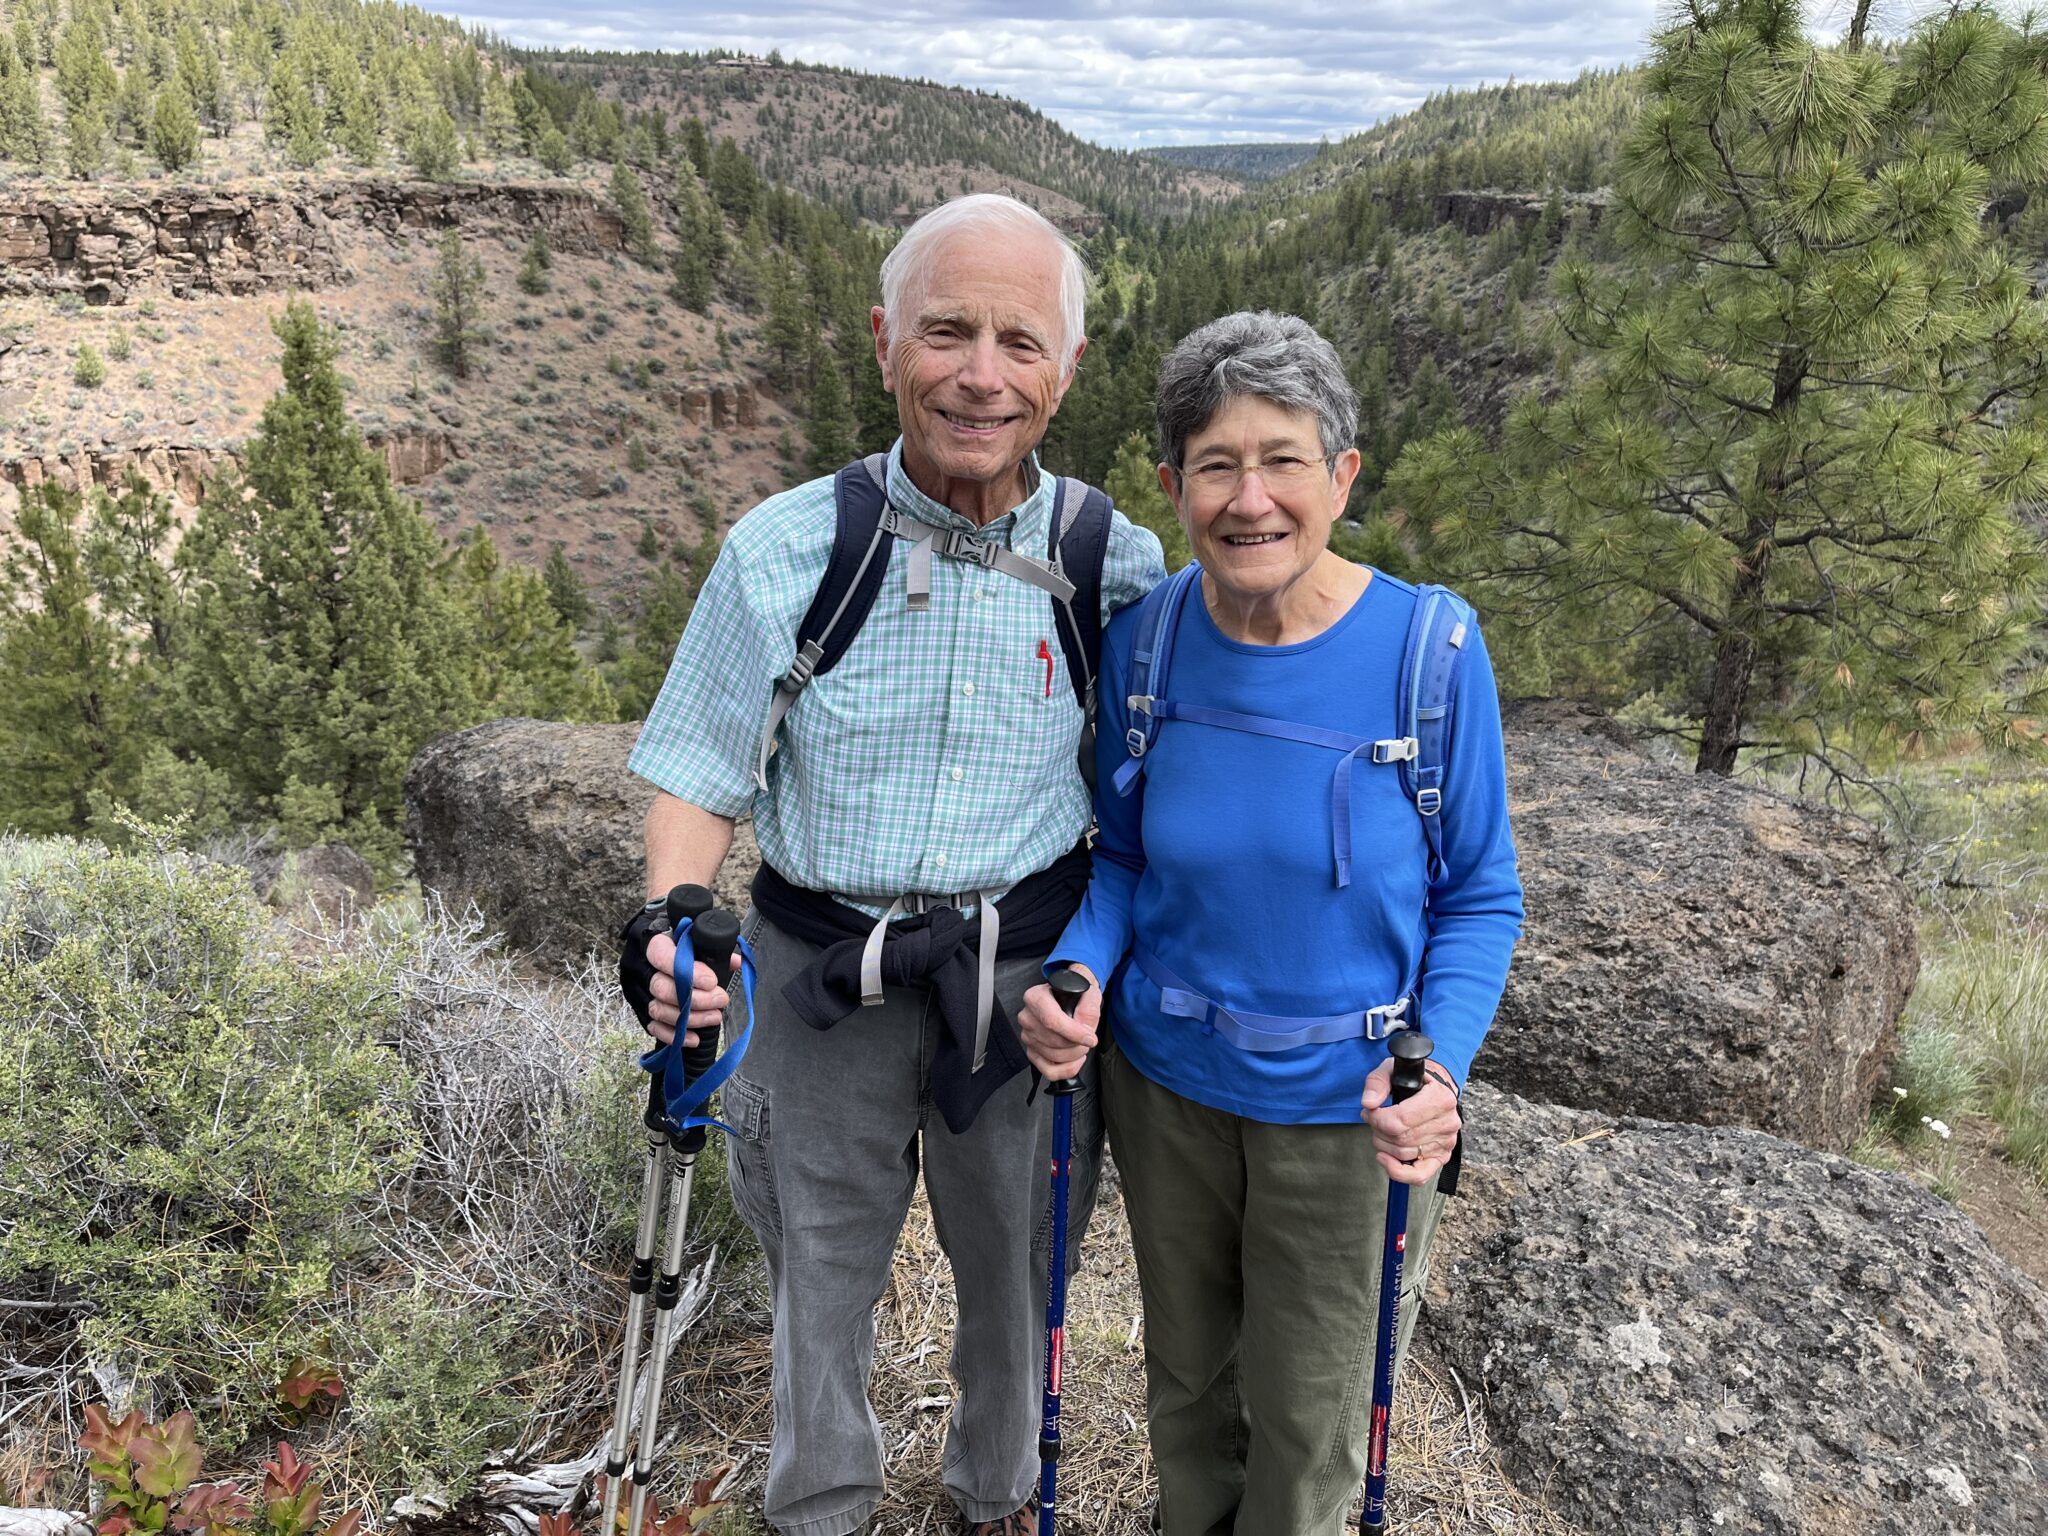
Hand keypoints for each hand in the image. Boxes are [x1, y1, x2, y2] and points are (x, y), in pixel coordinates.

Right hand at [643, 928, 737, 1046]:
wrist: (653, 944)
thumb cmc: (676, 940)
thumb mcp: (692, 935)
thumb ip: (712, 947)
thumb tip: (735, 963)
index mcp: (651, 943)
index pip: (663, 957)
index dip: (689, 972)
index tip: (712, 981)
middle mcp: (639, 968)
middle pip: (661, 988)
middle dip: (696, 999)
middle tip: (721, 999)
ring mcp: (636, 990)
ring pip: (658, 1010)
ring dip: (690, 1018)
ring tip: (714, 1016)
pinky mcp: (638, 1009)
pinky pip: (652, 1027)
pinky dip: (674, 1035)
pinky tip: (693, 1037)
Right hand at [1018, 965, 1099, 1080]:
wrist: (1071, 1000)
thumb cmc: (1076, 995)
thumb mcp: (1088, 992)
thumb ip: (1088, 1006)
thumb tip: (1084, 1026)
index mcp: (1035, 998)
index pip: (1051, 1020)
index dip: (1073, 1032)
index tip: (1090, 1038)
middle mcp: (1027, 1017)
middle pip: (1054, 1041)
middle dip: (1078, 1044)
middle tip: (1089, 1038)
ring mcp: (1027, 1036)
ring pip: (1053, 1056)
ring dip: (1074, 1055)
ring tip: (1082, 1045)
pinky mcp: (1032, 1052)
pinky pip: (1049, 1071)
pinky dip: (1067, 1069)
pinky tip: (1075, 1059)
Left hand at [1361, 1059, 1460, 1185]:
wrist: (1435, 1087)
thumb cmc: (1414, 1079)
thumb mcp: (1392, 1069)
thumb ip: (1377, 1083)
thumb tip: (1369, 1103)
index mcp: (1440, 1098)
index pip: (1400, 1120)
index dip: (1377, 1119)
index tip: (1370, 1111)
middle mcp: (1447, 1122)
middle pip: (1400, 1139)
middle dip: (1378, 1130)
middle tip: (1373, 1119)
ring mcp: (1446, 1142)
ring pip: (1403, 1154)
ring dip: (1383, 1145)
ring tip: (1381, 1129)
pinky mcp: (1441, 1156)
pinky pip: (1420, 1175)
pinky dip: (1398, 1173)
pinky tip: (1385, 1159)